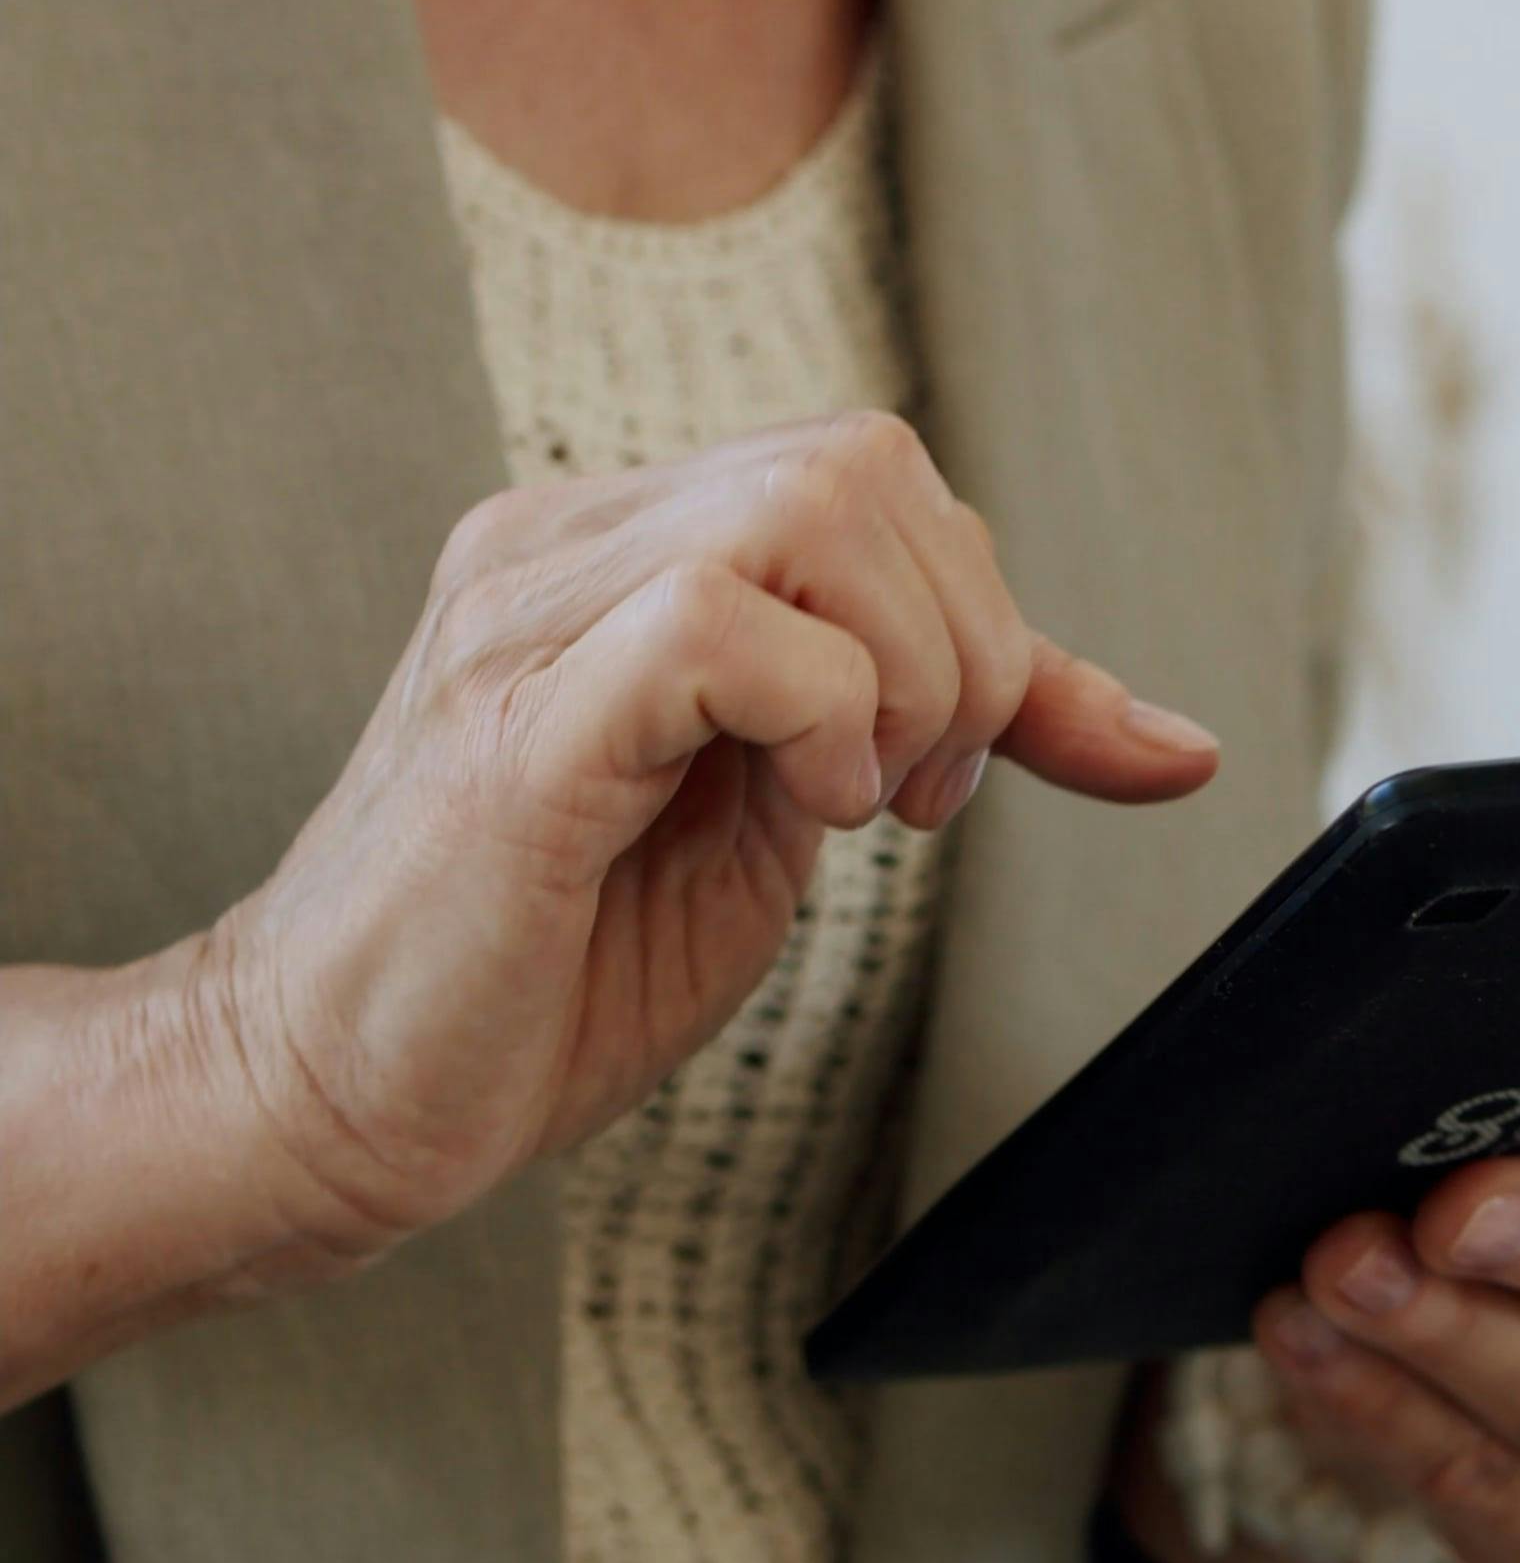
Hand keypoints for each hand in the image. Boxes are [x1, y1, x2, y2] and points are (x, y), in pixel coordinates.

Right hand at [201, 414, 1216, 1272]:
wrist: (319, 1103)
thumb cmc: (538, 977)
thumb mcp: (780, 831)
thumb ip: (911, 735)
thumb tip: (1158, 738)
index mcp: (617, 547)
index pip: (868, 474)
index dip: (993, 609)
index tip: (1015, 765)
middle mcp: (563, 538)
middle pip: (865, 460)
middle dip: (967, 637)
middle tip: (916, 800)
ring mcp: (526, 608)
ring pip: (814, 502)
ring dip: (906, 670)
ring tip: (856, 803)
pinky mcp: (514, 715)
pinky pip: (721, 623)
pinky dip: (822, 716)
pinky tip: (799, 814)